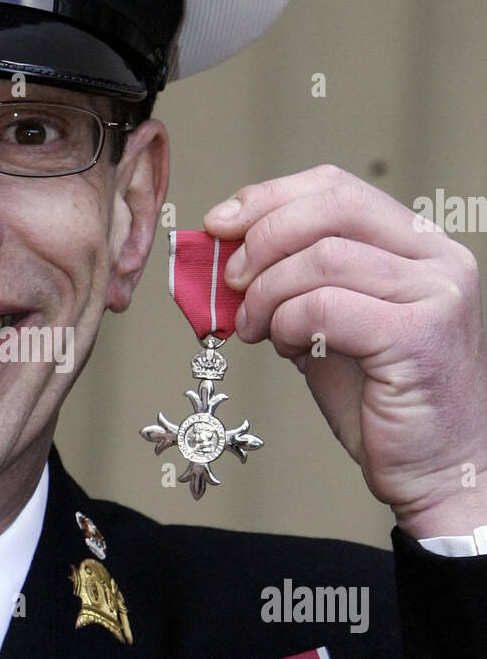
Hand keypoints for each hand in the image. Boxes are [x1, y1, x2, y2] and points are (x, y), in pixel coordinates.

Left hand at [203, 165, 486, 537]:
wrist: (438, 470)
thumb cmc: (384, 402)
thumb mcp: (331, 324)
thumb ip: (297, 282)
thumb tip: (227, 249)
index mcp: (419, 245)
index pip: (337, 188)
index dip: (269, 198)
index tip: (219, 223)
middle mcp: (437, 259)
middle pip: (330, 207)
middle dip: (262, 237)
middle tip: (231, 280)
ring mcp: (435, 294)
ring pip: (321, 257)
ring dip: (268, 293)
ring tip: (256, 329)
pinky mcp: (418, 335)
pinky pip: (324, 306)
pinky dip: (286, 324)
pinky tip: (287, 349)